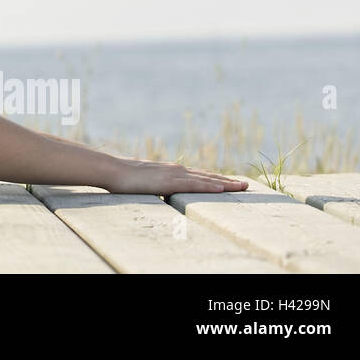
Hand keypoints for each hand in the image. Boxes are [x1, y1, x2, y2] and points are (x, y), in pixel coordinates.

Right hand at [101, 157, 248, 195]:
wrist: (114, 170)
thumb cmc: (124, 177)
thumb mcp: (144, 181)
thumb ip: (155, 184)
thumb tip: (157, 190)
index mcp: (171, 170)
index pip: (199, 176)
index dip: (216, 179)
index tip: (230, 183)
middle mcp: (177, 170)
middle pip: (208, 177)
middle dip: (228, 181)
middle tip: (246, 185)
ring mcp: (175, 175)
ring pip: (206, 180)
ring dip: (226, 183)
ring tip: (243, 186)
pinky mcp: (170, 182)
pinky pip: (196, 185)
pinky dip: (211, 187)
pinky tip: (223, 189)